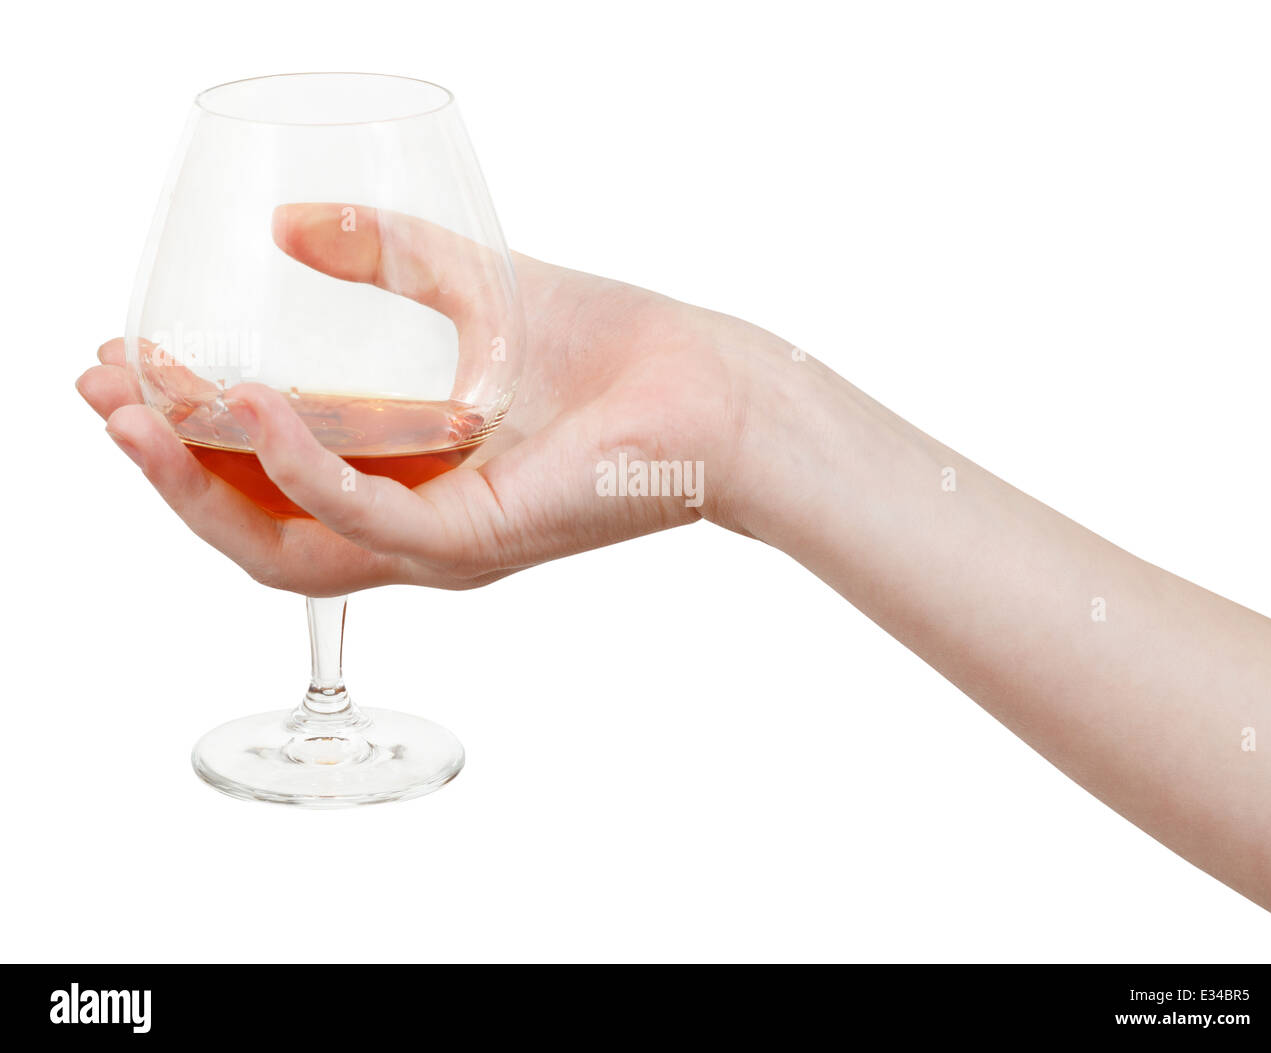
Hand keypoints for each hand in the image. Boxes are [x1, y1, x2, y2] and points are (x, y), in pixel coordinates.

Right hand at [77, 207, 783, 594]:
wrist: (708, 387)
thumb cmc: (612, 351)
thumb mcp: (473, 291)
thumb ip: (381, 258)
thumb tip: (285, 226)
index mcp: (403, 479)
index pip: (267, 480)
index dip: (185, 434)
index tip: (123, 367)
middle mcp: (411, 527)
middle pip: (253, 527)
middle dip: (165, 467)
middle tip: (100, 397)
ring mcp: (440, 543)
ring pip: (284, 546)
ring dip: (196, 483)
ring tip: (133, 411)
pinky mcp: (475, 537)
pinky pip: (361, 519)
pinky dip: (296, 468)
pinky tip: (251, 403)